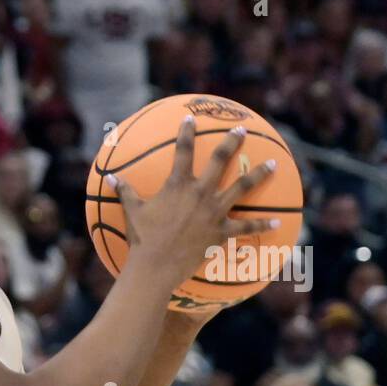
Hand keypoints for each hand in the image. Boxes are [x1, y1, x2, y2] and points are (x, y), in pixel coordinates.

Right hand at [108, 117, 280, 295]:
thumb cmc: (141, 238)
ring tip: (273, 163)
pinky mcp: (222, 232)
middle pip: (220, 160)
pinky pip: (246, 227)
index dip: (186, 132)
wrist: (155, 266)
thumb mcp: (131, 211)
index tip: (190, 119)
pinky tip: (277, 222)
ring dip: (260, 174)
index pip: (182, 151)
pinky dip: (262, 225)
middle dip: (232, 142)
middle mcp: (200, 193)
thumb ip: (124, 191)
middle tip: (241, 130)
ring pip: (242, 187)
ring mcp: (214, 212)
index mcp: (177, 184)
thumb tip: (109, 178)